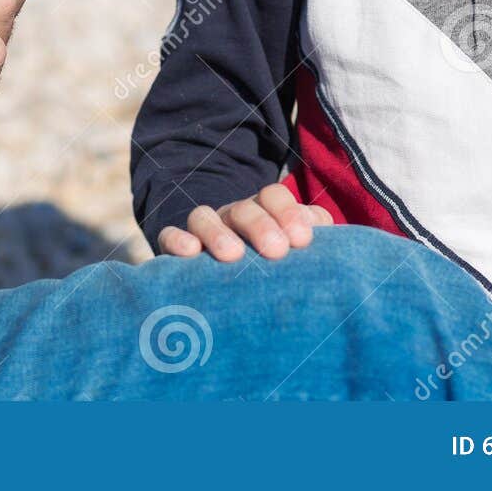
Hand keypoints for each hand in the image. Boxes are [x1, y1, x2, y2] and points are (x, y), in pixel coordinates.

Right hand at [157, 185, 332, 262]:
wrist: (237, 295)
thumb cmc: (279, 270)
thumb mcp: (297, 250)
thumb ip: (312, 235)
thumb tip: (322, 229)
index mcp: (264, 212)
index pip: (273, 196)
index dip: (287, 212)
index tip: (302, 241)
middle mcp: (233, 217)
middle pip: (243, 207)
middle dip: (260, 225)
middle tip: (276, 251)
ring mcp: (204, 232)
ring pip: (203, 216)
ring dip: (217, 232)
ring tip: (232, 255)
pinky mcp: (176, 250)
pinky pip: (169, 236)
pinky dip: (177, 240)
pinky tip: (189, 252)